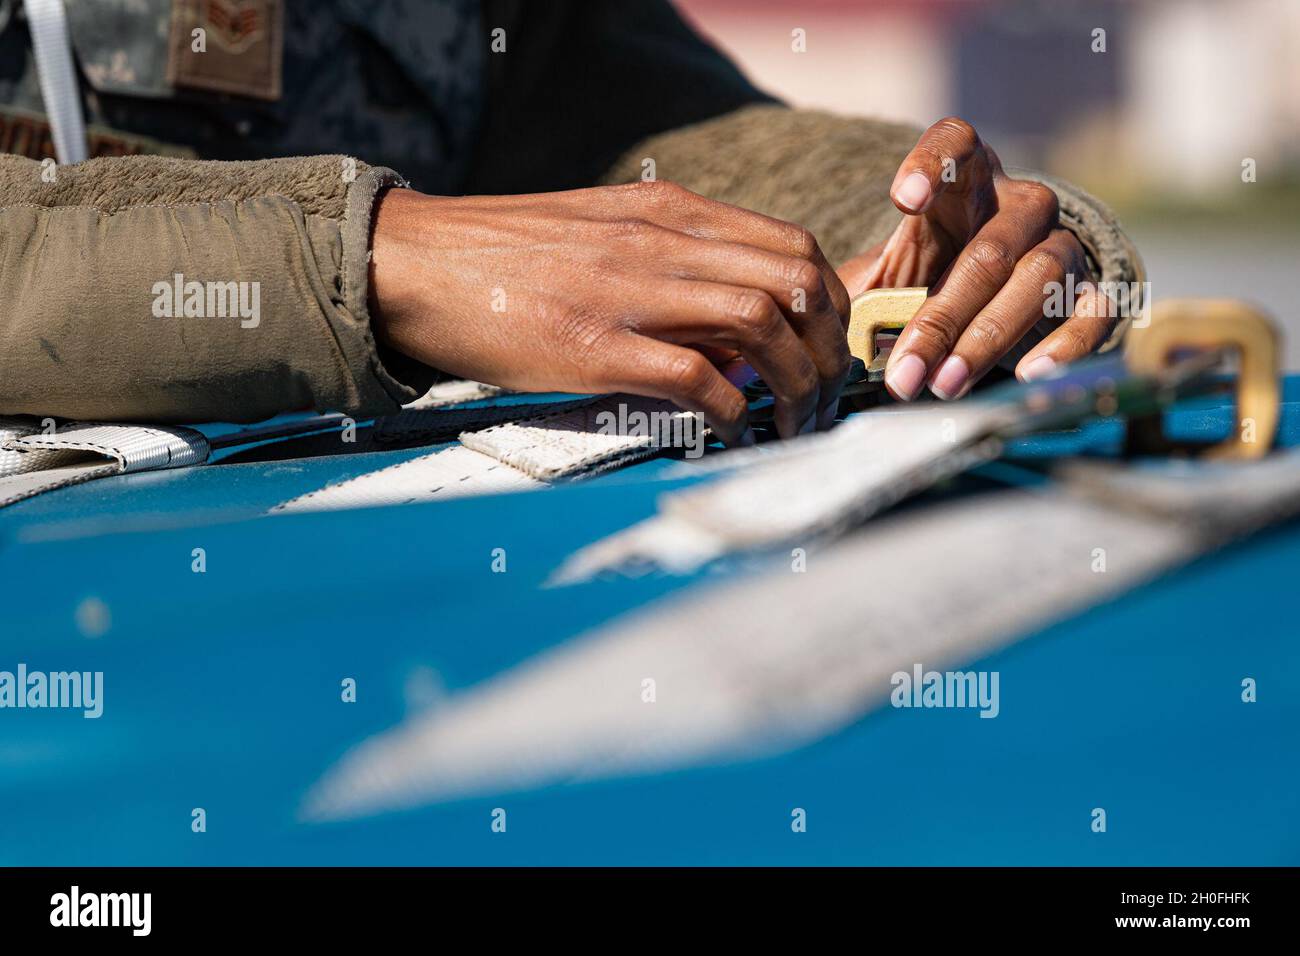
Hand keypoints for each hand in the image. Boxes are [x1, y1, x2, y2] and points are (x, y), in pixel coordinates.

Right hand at [368, 182, 850, 442]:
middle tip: (822, 392)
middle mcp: (661, 242)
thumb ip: (675, 262)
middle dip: (827, 348)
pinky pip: (697, 380)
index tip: (826, 346)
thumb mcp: (605, 231)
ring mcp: (630, 293)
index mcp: (667, 211)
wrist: (417, 264)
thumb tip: (737, 326)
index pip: (792, 245)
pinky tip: (731, 432)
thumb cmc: (510, 256)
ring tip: (793, 421)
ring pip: (762, 325)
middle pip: (795, 283)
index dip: (830, 303)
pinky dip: (732, 412)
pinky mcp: (595, 348)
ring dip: (795, 384)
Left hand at [837, 117, 1116, 400]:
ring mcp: (1060, 244)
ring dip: (987, 338)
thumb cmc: (922, 286)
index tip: (902, 200)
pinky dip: (1065, 346)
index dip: (934, 163)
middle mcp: (1019, 205)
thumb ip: (861, 294)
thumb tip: (829, 335)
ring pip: (1038, 279)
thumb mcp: (885, 280)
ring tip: (944, 385)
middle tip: (904, 372)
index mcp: (963, 183)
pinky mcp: (1090, 290)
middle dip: (942, 318)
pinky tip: (1026, 375)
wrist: (981, 307)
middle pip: (989, 249)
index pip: (956, 143)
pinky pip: (1094, 311)